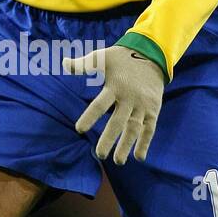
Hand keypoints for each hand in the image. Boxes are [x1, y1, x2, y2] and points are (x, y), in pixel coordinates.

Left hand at [62, 44, 164, 164]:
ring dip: (126, 145)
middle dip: (109, 138)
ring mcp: (142, 105)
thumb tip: (64, 62)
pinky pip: (149, 129)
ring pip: (134, 128)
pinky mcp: (153, 110)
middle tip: (99, 154)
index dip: (90, 117)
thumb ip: (83, 64)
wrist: (152, 55)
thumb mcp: (102, 57)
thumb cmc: (121, 59)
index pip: (100, 104)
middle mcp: (129, 97)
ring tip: (117, 162)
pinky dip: (145, 143)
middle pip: (118, 121)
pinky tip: (138, 157)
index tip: (79, 130)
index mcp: (115, 86)